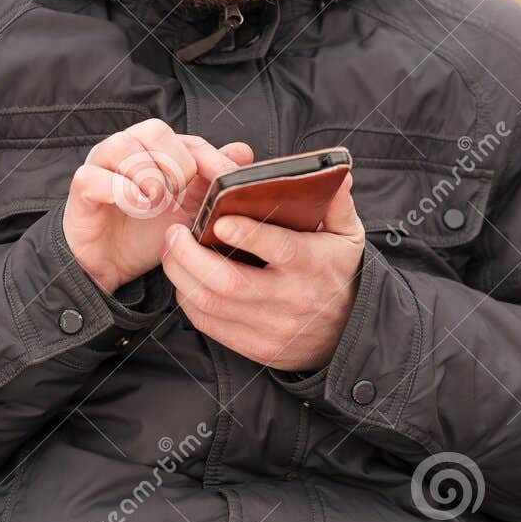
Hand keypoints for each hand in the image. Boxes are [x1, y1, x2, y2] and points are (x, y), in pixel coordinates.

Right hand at [62, 119, 253, 293]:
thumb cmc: (147, 232)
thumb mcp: (188, 210)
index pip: (188, 140)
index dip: (209, 158)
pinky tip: (137, 206)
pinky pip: (95, 176)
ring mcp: (100, 165)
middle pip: (154, 130)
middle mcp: (126, 149)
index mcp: (154, 151)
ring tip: (156, 203)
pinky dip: (121, 190)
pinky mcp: (81, 188)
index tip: (224, 181)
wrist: (109, 266)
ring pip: (123, 146)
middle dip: (176, 161)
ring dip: (148, 174)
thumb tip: (243, 152)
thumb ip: (212, 180)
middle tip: (180, 192)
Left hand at [160, 172, 365, 371]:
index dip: (248, 235)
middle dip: (191, 256)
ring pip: (211, 304)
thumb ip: (337, 203)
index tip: (220, 221)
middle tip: (175, 232)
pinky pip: (210, 324)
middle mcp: (290, 298)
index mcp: (312, 264)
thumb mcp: (348, 235)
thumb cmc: (338, 274)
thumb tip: (338, 174)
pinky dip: (189, 300)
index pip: (279, 249)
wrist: (347, 334)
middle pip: (229, 282)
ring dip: (182, 275)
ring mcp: (271, 327)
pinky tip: (186, 279)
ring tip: (173, 250)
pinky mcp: (255, 347)